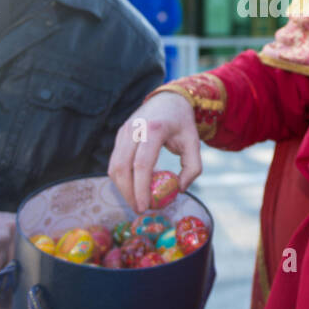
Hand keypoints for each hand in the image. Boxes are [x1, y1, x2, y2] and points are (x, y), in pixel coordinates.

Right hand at [108, 92, 202, 212]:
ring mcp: (123, 131)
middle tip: (139, 209)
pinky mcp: (119, 135)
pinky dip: (121, 178)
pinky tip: (133, 187)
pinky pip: (114, 161)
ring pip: (114, 166)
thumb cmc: (182, 123)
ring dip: (122, 188)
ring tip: (137, 201)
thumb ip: (192, 167)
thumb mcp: (194, 142)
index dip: (140, 188)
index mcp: (154, 129)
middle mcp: (134, 129)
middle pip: (122, 167)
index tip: (145, 207)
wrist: (168, 99)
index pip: (141, 164)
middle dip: (128, 193)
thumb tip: (179, 189)